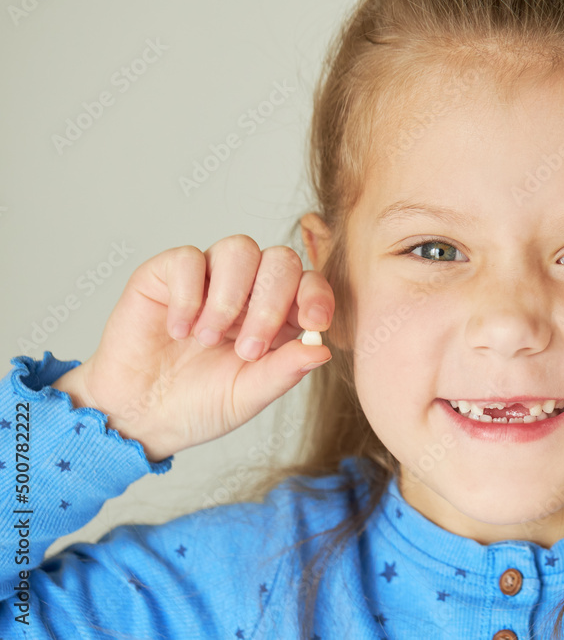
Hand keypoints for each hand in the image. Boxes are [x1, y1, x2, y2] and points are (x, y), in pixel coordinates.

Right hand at [53, 235, 335, 460]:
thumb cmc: (198, 403)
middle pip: (280, 260)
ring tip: (208, 339)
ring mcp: (208, 277)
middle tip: (248, 349)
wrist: (140, 414)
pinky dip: (188, 294)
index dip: (317, 295)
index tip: (314, 322)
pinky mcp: (166, 273)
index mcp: (279, 315)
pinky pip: (188, 258)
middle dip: (271, 303)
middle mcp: (248, 288)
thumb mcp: (248, 395)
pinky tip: (179, 330)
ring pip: (239, 249)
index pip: (309, 284)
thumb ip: (284, 371)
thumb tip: (324, 350)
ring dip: (229, 297)